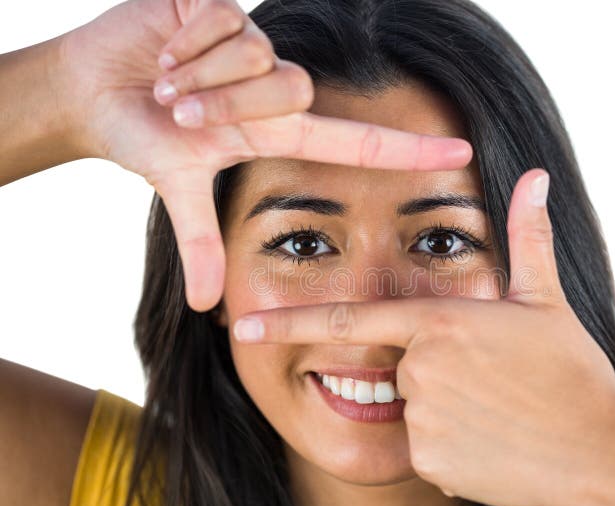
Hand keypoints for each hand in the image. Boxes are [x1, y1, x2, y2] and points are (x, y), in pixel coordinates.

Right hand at [61, 0, 471, 310]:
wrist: (94, 89)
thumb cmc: (143, 135)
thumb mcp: (176, 186)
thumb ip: (201, 241)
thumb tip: (205, 308)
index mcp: (277, 131)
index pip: (356, 141)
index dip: (410, 149)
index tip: (462, 153)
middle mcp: (276, 86)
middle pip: (291, 90)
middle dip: (224, 105)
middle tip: (179, 110)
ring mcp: (254, 44)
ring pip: (255, 56)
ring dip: (198, 76)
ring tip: (168, 80)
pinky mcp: (225, 4)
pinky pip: (223, 20)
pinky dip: (183, 40)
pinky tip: (167, 47)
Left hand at [230, 169, 614, 505]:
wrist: (598, 452)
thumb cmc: (572, 373)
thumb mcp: (546, 301)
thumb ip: (528, 236)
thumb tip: (536, 178)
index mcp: (439, 321)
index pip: (348, 319)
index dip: (291, 323)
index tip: (243, 327)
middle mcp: (421, 368)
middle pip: (401, 366)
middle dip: (436, 371)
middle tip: (491, 383)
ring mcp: (422, 418)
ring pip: (415, 408)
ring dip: (447, 408)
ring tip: (497, 411)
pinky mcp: (430, 460)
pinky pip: (427, 446)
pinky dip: (452, 444)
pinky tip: (492, 442)